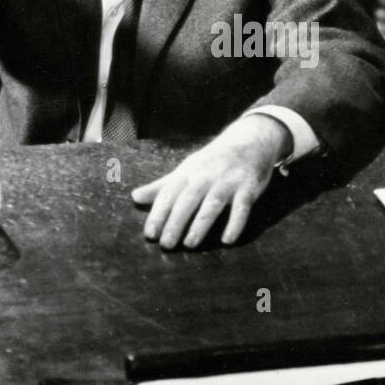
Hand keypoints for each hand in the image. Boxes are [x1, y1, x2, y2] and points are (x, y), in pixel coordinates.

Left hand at [131, 115, 291, 248]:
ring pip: (212, 203)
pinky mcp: (249, 186)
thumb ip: (162, 186)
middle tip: (166, 244)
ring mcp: (228, 180)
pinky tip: (227, 240)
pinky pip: (242, 206)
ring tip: (190, 244)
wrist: (250, 140)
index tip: (150, 234)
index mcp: (188, 172)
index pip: (169, 193)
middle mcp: (206, 175)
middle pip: (188, 199)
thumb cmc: (213, 161)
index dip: (158, 214)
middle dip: (176, 221)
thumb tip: (135, 197)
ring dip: (201, 224)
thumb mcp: (186, 169)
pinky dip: (235, 223)